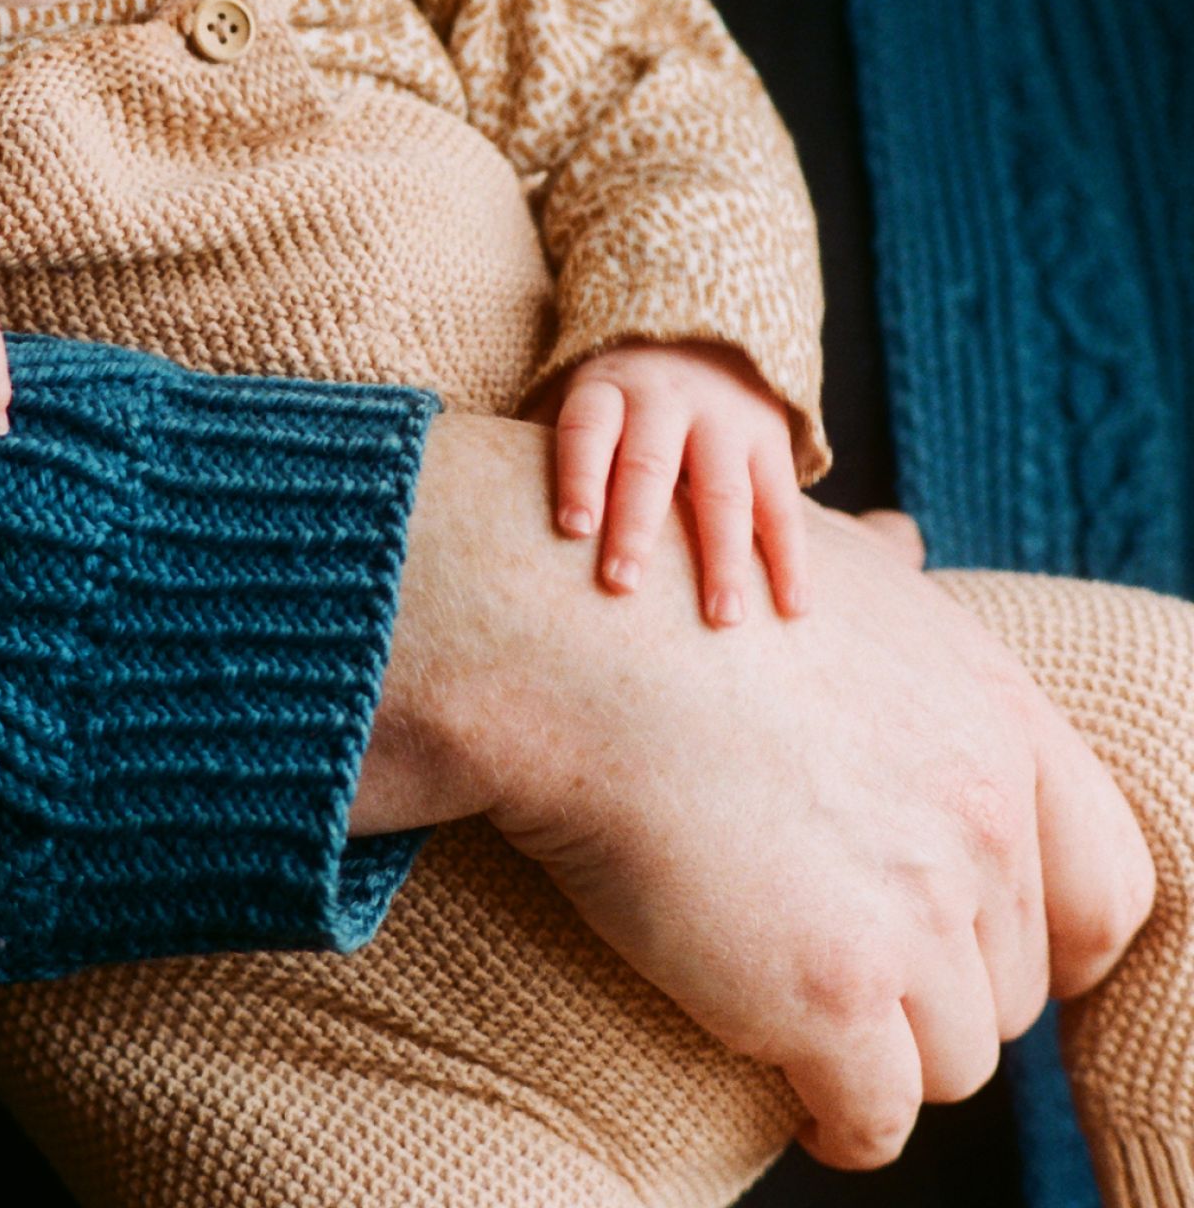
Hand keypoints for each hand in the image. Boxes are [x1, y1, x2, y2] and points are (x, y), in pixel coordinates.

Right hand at [351, 411, 1152, 1171]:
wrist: (566, 636)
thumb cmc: (666, 584)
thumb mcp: (809, 552)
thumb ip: (884, 579)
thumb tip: (905, 546)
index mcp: (994, 720)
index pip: (1105, 886)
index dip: (1051, 942)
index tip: (979, 955)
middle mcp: (982, 818)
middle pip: (1014, 982)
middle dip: (940, 994)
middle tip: (854, 980)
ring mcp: (914, 911)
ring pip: (955, 1060)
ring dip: (890, 1058)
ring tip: (813, 1030)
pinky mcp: (831, 996)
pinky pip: (877, 1120)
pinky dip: (842, 1125)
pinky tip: (800, 1102)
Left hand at [553, 338, 807, 623]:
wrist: (704, 332)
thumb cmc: (619, 397)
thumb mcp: (580, 397)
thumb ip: (539, 444)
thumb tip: (482, 509)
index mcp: (606, 392)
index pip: (586, 431)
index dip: (579, 476)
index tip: (573, 528)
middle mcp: (664, 401)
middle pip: (649, 465)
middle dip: (636, 526)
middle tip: (622, 584)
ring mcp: (723, 420)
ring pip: (724, 492)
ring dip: (724, 557)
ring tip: (722, 618)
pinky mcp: (770, 439)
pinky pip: (782, 503)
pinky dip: (790, 558)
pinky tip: (792, 608)